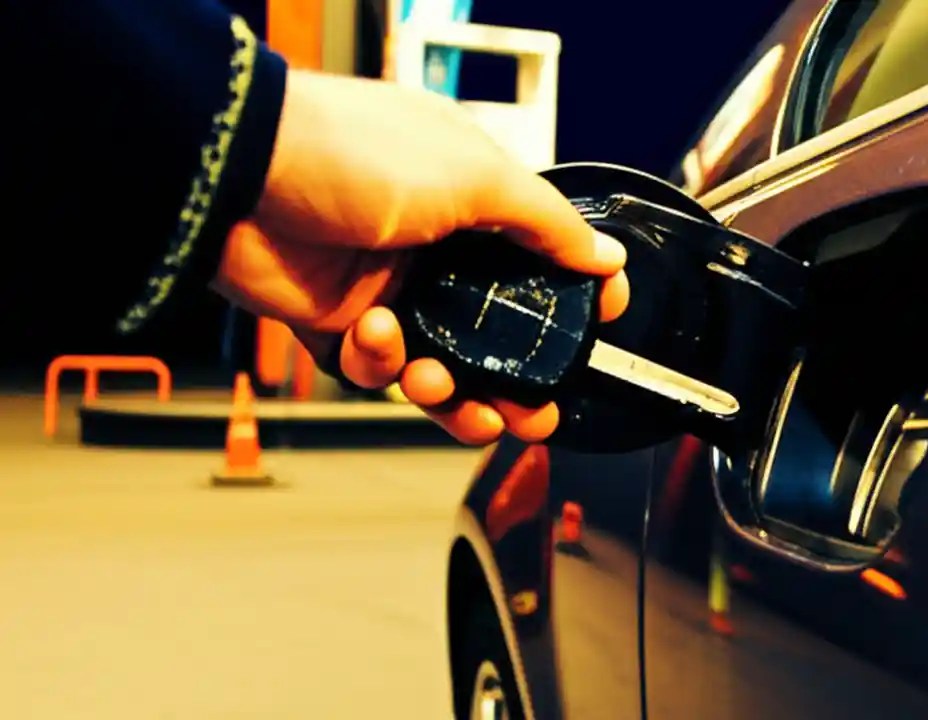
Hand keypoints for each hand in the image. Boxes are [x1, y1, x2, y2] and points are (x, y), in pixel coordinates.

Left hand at [213, 69, 628, 443]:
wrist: (237, 180)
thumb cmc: (354, 155)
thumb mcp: (475, 176)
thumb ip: (548, 223)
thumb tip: (607, 256)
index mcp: (475, 204)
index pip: (543, 261)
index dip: (572, 302)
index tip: (593, 332)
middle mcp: (436, 249)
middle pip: (495, 335)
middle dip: (516, 383)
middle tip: (533, 414)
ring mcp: (388, 290)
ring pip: (440, 367)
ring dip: (449, 389)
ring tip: (442, 385)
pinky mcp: (337, 326)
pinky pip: (376, 371)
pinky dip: (380, 361)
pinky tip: (372, 333)